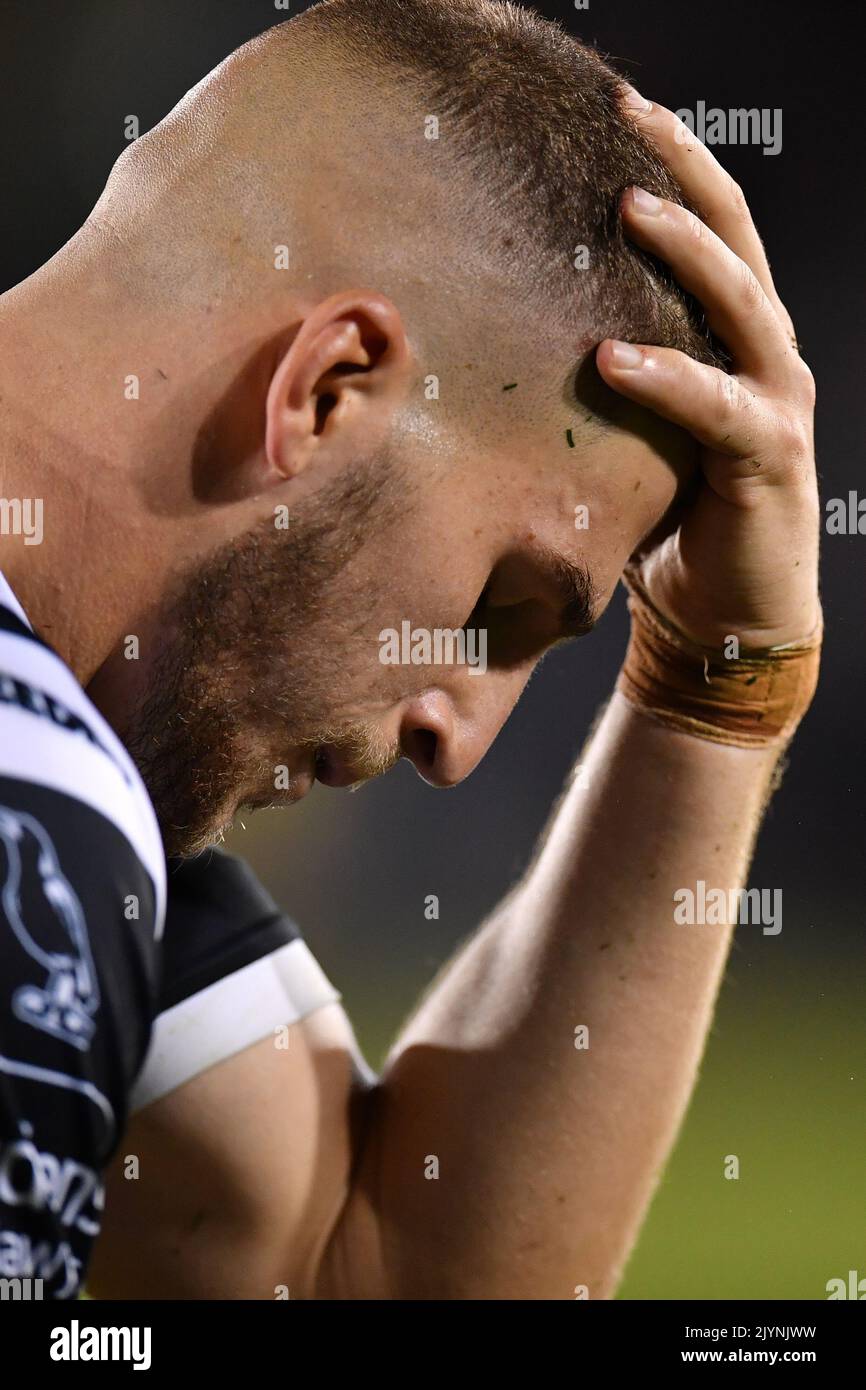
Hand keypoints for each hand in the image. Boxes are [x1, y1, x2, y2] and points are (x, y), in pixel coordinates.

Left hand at [596, 93, 819, 651]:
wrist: (725, 621)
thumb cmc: (669, 527)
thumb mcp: (630, 437)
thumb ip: (602, 386)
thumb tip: (508, 345)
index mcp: (733, 344)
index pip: (715, 235)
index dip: (678, 166)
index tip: (622, 108)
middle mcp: (765, 359)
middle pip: (738, 241)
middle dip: (688, 171)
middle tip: (633, 113)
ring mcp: (776, 403)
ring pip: (741, 306)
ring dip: (688, 251)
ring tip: (630, 207)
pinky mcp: (768, 458)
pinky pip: (717, 407)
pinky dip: (667, 379)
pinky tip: (611, 359)